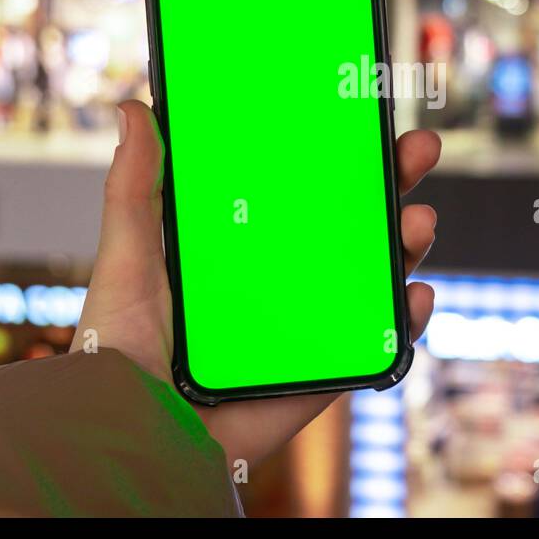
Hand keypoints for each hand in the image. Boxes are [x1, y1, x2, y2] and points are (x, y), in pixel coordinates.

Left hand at [71, 100, 440, 467]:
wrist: (134, 430)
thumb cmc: (119, 345)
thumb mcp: (129, 253)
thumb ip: (135, 187)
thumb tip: (134, 108)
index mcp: (242, 249)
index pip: (303, 191)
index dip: (339, 157)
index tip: (365, 118)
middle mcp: (281, 283)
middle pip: (352, 225)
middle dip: (392, 185)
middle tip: (417, 149)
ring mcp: (306, 326)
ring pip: (373, 277)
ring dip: (408, 244)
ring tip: (420, 220)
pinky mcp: (320, 373)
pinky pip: (376, 345)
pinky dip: (405, 320)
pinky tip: (416, 293)